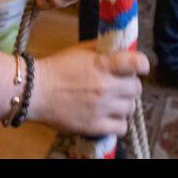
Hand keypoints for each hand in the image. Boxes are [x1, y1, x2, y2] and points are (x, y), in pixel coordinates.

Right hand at [28, 42, 148, 135]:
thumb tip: (121, 50)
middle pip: (136, 88)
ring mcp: (101, 108)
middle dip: (130, 85)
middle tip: (120, 85)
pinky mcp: (95, 126)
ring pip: (131, 108)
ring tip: (114, 102)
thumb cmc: (57, 67)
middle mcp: (106, 87)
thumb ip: (103, 50)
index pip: (137, 63)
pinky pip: (122, 127)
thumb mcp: (81, 50)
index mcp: (103, 65)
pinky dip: (119, 122)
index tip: (139, 67)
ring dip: (125, 104)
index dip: (142, 65)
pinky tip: (110, 117)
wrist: (35, 91)